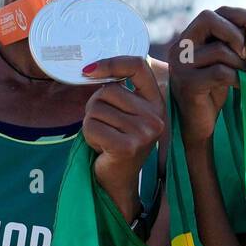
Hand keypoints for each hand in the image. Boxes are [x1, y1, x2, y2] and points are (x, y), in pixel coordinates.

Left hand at [82, 55, 165, 222]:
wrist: (119, 181)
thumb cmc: (117, 142)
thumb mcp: (125, 113)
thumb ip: (119, 91)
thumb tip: (91, 69)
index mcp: (157, 103)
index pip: (138, 66)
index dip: (111, 63)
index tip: (89, 71)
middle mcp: (156, 116)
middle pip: (108, 91)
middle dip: (95, 107)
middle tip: (104, 126)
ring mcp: (144, 132)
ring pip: (96, 109)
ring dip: (91, 124)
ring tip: (104, 138)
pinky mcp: (128, 146)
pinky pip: (92, 127)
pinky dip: (89, 137)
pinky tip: (101, 148)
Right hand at [168, 7, 245, 144]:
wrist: (199, 124)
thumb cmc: (214, 89)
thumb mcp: (224, 61)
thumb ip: (235, 45)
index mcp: (191, 36)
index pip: (215, 13)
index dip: (241, 16)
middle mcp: (181, 46)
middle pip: (208, 19)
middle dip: (237, 32)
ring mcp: (181, 64)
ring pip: (219, 49)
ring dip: (242, 61)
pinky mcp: (187, 83)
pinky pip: (219, 72)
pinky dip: (237, 76)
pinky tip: (242, 83)